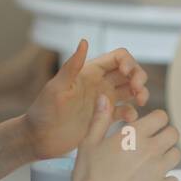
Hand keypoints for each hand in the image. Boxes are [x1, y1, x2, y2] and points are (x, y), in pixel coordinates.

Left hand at [23, 40, 148, 160]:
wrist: (38, 139)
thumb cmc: (43, 111)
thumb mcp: (57, 88)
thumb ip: (72, 66)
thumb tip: (84, 41)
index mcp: (89, 72)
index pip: (118, 58)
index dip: (128, 62)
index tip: (128, 74)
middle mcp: (99, 84)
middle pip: (129, 73)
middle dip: (139, 77)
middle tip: (138, 91)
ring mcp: (103, 101)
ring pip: (131, 91)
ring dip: (141, 93)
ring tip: (141, 102)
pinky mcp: (104, 118)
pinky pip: (125, 112)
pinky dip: (132, 113)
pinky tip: (129, 119)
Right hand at [47, 96, 180, 180]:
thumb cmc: (89, 176)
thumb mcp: (89, 143)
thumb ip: (100, 119)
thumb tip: (104, 98)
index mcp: (135, 135)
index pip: (161, 116)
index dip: (156, 119)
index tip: (150, 126)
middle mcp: (152, 150)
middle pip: (173, 134)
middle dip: (165, 135)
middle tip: (153, 142)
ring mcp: (159, 170)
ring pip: (176, 155)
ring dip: (167, 155)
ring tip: (153, 162)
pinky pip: (174, 179)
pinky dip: (167, 179)